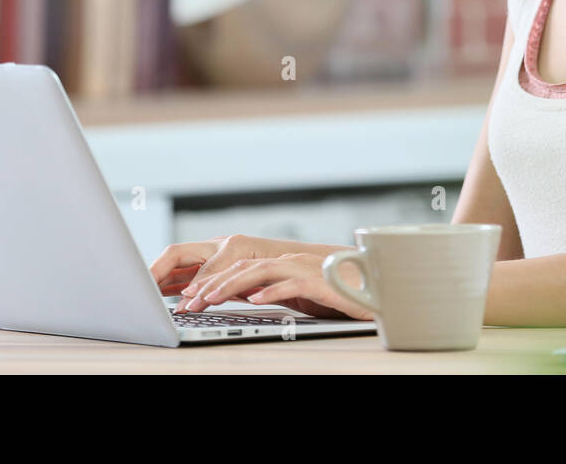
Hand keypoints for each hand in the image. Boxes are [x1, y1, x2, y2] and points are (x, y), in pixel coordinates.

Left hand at [176, 250, 374, 320]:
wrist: (375, 291)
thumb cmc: (337, 294)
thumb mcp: (298, 294)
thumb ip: (274, 290)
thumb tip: (246, 295)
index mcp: (283, 264)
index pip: (240, 270)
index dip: (213, 282)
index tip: (190, 298)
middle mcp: (290, 262)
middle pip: (243, 269)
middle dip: (212, 285)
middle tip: (190, 303)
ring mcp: (305, 269)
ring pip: (261, 272)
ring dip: (232, 286)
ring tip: (211, 300)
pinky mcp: (321, 282)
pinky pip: (292, 284)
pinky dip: (272, 291)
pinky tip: (256, 300)